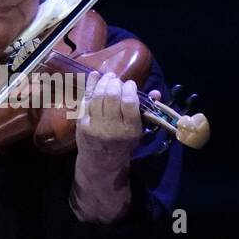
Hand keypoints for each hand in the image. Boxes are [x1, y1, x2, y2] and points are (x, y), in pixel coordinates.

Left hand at [70, 71, 159, 222]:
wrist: (101, 161)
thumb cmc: (123, 143)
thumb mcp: (138, 131)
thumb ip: (147, 110)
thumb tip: (156, 92)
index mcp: (130, 131)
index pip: (129, 103)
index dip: (129, 89)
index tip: (130, 84)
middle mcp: (112, 129)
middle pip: (112, 97)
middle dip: (115, 83)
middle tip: (117, 79)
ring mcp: (94, 126)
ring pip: (98, 97)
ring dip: (103, 82)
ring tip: (108, 77)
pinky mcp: (81, 124)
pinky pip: (86, 100)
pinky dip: (90, 86)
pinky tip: (95, 76)